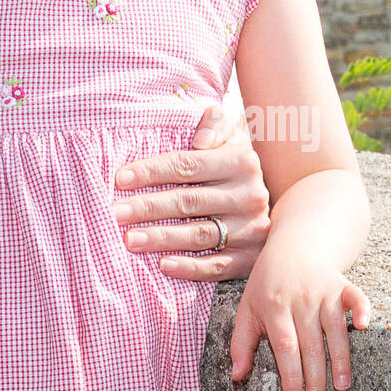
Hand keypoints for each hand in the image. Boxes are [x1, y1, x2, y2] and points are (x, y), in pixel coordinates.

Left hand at [112, 101, 269, 279]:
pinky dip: (191, 268)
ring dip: (162, 238)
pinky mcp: (250, 258)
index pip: (188, 165)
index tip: (120, 178)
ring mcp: (251, 229)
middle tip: (115, 212)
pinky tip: (164, 266)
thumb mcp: (230, 132)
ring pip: (200, 235)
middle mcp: (250, 196)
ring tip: (129, 239)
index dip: (152, 171)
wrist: (275, 202)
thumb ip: (215, 122)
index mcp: (242, 161)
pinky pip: (218, 266)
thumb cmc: (231, 160)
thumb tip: (200, 140)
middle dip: (148, 207)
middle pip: (189, 201)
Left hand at [230, 235, 371, 390]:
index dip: (290, 373)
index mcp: (274, 306)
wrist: (292, 246)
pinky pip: (356, 297)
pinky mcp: (342, 284)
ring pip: (335, 329)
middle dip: (315, 379)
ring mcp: (323, 291)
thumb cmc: (267, 284)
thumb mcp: (247, 308)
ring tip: (341, 387)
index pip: (284, 346)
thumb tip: (237, 376)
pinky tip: (364, 326)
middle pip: (310, 345)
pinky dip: (362, 309)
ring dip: (340, 359)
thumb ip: (241, 342)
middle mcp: (299, 299)